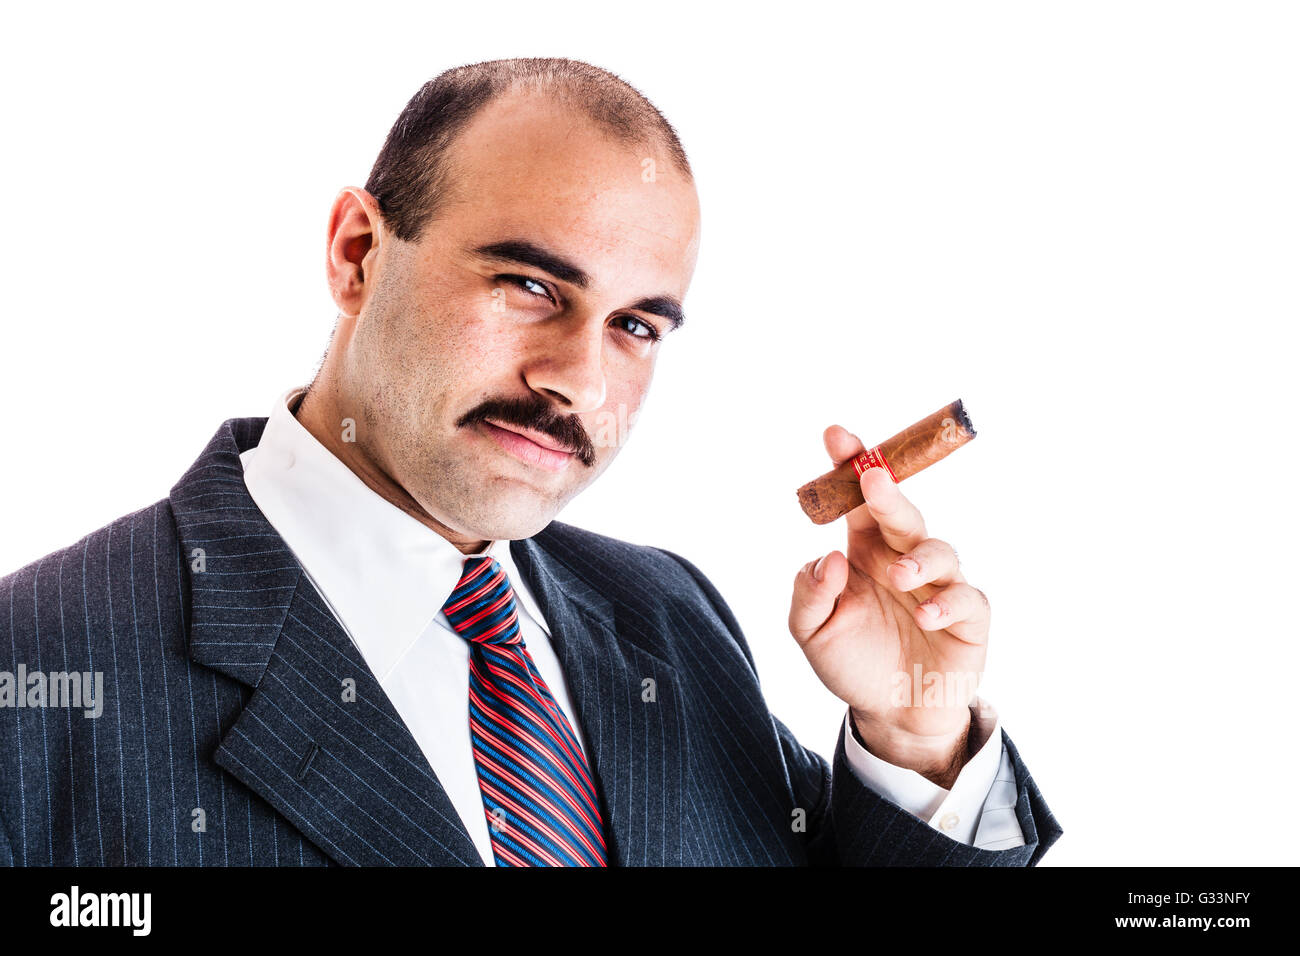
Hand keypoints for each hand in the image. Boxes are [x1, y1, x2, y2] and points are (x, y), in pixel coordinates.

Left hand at [788, 424, 990, 785]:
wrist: (892, 714)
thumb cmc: (852, 661)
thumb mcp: (811, 633)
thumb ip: (809, 594)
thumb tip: (828, 558)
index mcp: (864, 551)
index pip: (857, 502)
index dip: (850, 467)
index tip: (836, 436)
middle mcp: (903, 559)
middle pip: (901, 514)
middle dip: (888, 493)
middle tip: (872, 479)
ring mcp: (940, 585)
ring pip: (939, 551)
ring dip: (919, 557)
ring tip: (900, 574)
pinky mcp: (969, 619)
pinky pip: (967, 600)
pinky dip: (948, 603)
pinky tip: (928, 615)